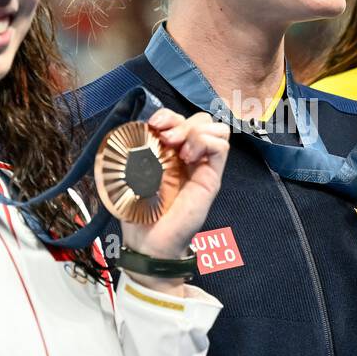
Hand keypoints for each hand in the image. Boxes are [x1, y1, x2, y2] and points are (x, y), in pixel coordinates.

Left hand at [120, 109, 229, 293]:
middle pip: (201, 119)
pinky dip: (206, 142)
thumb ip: (144, 147)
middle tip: (166, 139)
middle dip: (181, 121)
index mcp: (170, 151)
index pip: (180, 119)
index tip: (152, 125)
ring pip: (216, 129)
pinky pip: (222, 147)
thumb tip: (151, 127)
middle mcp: (189, 155)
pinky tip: (189, 157)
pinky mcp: (211, 178)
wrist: (149, 240)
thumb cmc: (139, 209)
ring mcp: (203, 166)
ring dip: (196, 130)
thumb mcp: (134, 170)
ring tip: (179, 149)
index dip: (168, 115)